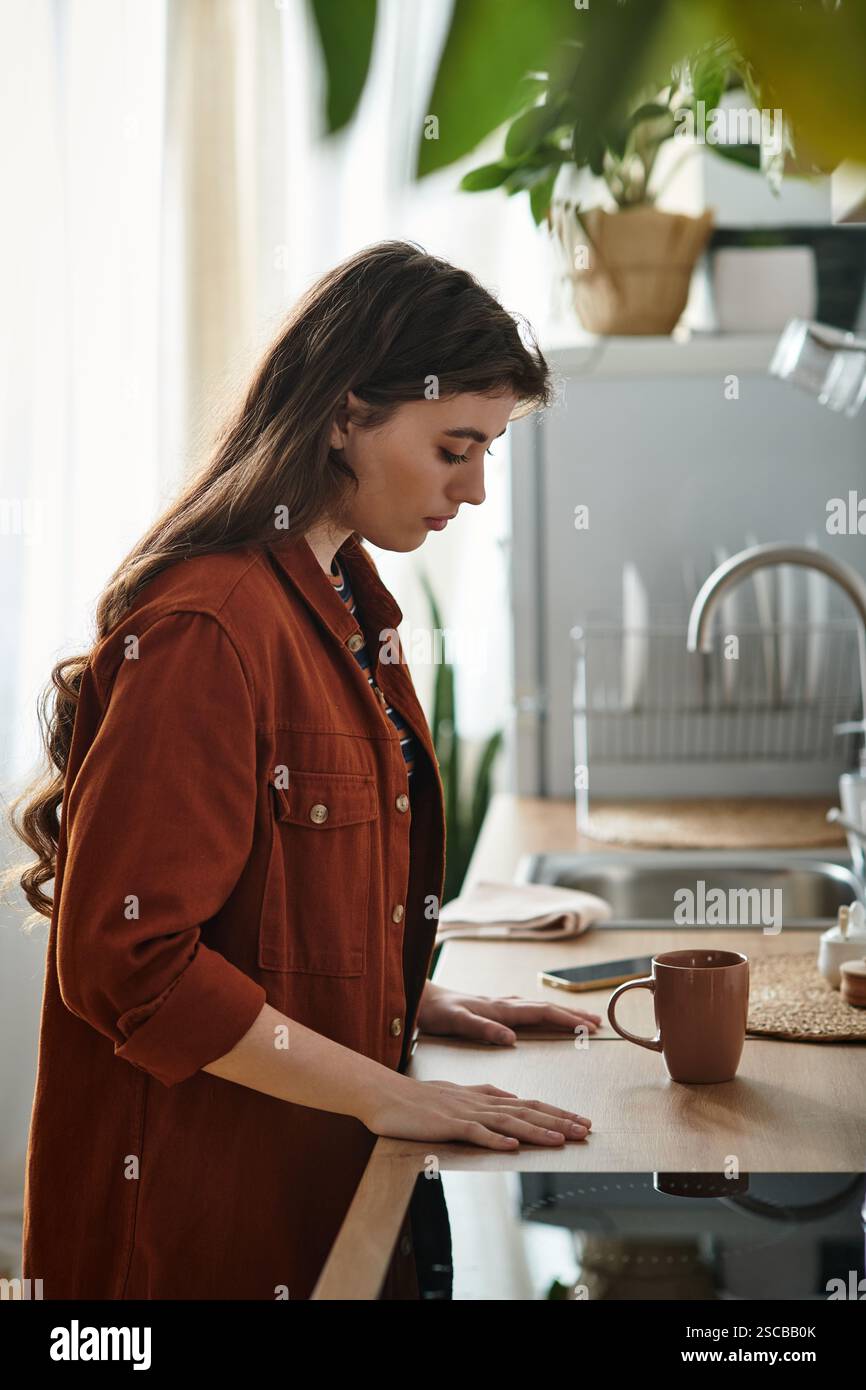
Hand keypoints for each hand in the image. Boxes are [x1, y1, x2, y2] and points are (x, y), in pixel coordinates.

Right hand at [362, 1074, 591, 1148]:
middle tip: (587, 1129)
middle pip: (527, 1111)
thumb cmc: (419, 1099)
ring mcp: (465, 1112)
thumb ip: (484, 1094)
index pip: (528, 1104)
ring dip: (537, 1131)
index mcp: (484, 1096)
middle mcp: (480, 1101)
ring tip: (562, 1139)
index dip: (556, 1112)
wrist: (385, 1094)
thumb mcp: (457, 1094)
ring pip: (508, 1122)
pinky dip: (495, 1139)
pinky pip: (475, 1133)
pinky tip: (512, 1146)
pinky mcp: (447, 1124)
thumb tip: (511, 1098)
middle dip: (559, 1121)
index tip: (580, 1121)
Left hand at [416, 982, 601, 1045]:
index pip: (542, 1013)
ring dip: (560, 1012)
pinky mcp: (490, 1007)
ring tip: (579, 1018)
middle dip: (572, 1014)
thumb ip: (483, 1029)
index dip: (567, 1020)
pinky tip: (539, 1014)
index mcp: (500, 1010)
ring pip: (536, 1007)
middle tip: (598, 1022)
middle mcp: (503, 1004)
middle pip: (545, 1007)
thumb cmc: (435, 1012)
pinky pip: (525, 1009)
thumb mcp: (456, 1022)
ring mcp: (498, 1004)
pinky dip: (541, 1012)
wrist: (419, 997)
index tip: (589, 1026)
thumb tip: (512, 1038)